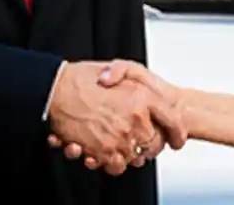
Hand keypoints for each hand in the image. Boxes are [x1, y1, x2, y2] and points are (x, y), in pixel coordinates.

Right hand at [46, 62, 170, 175]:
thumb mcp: (122, 68)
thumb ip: (143, 83)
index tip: (177, 139)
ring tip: (117, 143)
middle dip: (149, 144)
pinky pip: (116, 166)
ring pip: (136, 156)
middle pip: (154, 143)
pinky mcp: (103, 151)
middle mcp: (135, 119)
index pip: (173, 120)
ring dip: (129, 153)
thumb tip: (153, 98)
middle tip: (139, 139)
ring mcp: (120, 137)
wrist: (56, 90)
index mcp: (142, 97)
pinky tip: (103, 149)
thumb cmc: (83, 77)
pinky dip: (112, 162)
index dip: (177, 132)